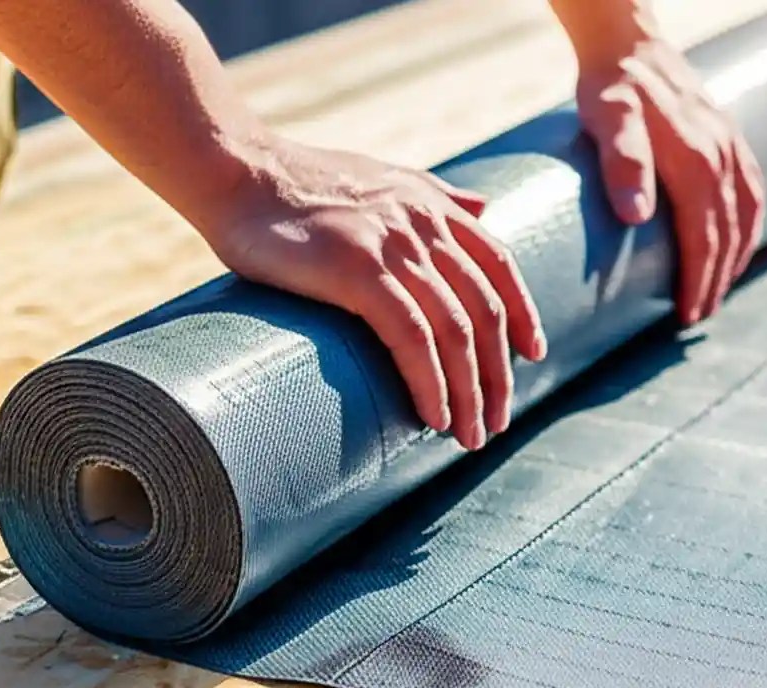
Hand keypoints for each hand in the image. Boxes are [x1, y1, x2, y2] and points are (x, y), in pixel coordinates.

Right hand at [206, 140, 546, 450]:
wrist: (233, 171)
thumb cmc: (298, 182)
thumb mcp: (383, 176)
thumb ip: (437, 194)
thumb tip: (486, 206)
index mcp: (433, 205)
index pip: (500, 265)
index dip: (523, 313)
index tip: (533, 354)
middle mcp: (424, 224)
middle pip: (485, 311)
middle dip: (498, 375)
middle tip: (496, 422)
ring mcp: (394, 246)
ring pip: (456, 332)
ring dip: (470, 393)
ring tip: (469, 436)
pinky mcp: (358, 271)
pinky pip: (412, 338)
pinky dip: (430, 382)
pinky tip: (433, 416)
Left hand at [576, 39, 765, 324]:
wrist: (628, 41)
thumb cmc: (610, 87)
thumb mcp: (606, 122)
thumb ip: (622, 166)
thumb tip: (636, 217)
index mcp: (694, 160)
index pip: (704, 236)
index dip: (699, 279)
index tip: (687, 315)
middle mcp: (720, 155)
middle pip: (728, 233)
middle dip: (716, 280)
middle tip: (698, 316)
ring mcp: (730, 145)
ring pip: (746, 214)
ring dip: (736, 257)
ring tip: (718, 290)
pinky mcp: (729, 136)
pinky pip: (753, 189)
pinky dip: (750, 224)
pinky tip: (739, 241)